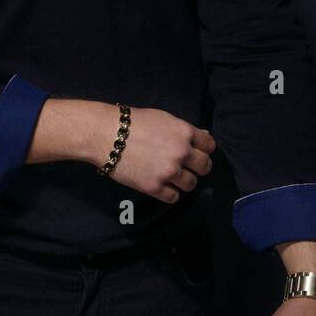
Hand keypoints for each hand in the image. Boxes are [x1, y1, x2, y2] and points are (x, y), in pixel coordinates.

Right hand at [100, 105, 215, 203]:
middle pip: (205, 167)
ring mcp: (169, 172)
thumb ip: (185, 130)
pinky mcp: (155, 187)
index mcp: (185, 133)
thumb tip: (204, 138)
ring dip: (184, 181)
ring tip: (173, 177)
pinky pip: (174, 197)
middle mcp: (181, 153)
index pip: (209, 146)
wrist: (106, 134)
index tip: (197, 152)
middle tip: (188, 167)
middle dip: (199, 167)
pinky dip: (170, 192)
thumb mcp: (164, 119)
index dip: (204, 149)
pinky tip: (162, 185)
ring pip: (191, 184)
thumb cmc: (134, 122)